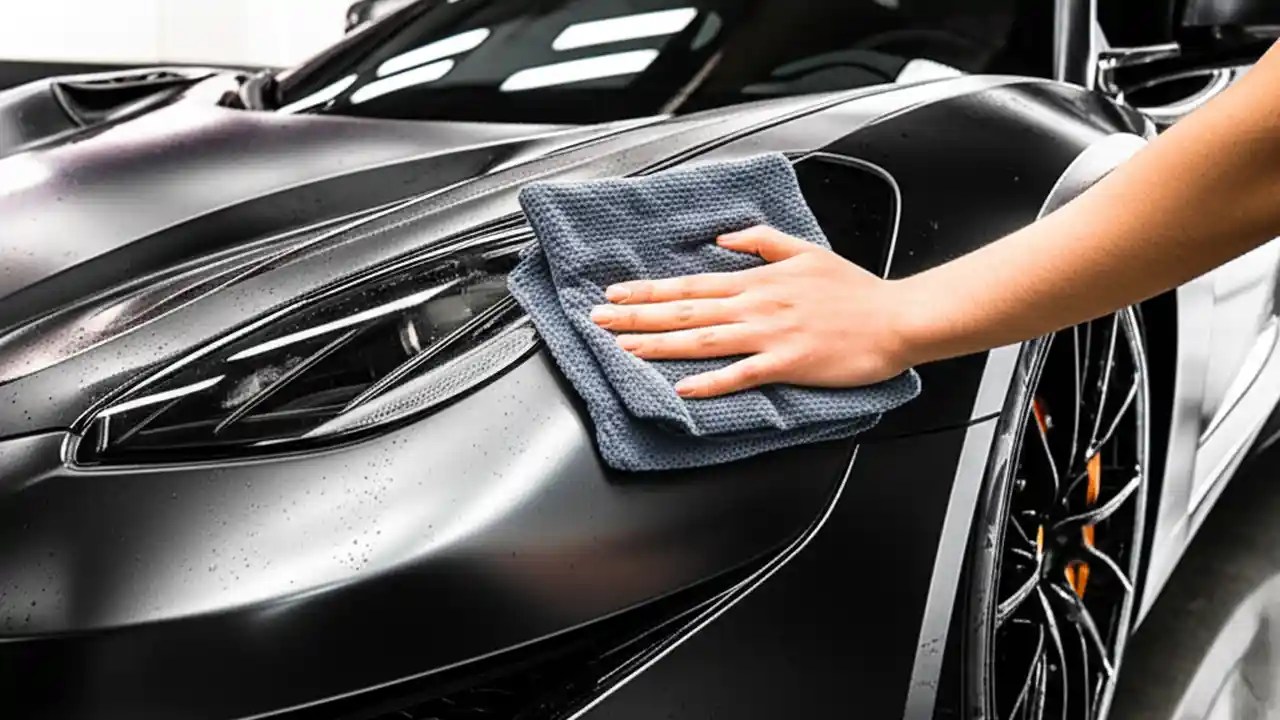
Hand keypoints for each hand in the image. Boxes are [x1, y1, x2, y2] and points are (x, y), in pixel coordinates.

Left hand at [589, 225, 918, 397]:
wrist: (896, 318)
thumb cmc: (855, 291)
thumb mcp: (805, 251)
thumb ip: (761, 242)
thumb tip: (723, 239)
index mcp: (758, 281)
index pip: (690, 284)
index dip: (648, 290)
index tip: (615, 294)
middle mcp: (757, 305)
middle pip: (685, 310)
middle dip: (637, 315)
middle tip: (598, 321)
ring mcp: (771, 335)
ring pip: (703, 339)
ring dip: (659, 344)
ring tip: (624, 348)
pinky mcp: (789, 363)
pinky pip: (742, 374)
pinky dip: (711, 381)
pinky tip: (682, 387)